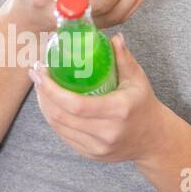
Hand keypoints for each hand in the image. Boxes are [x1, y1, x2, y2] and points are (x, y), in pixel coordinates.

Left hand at [29, 31, 168, 162]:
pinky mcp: (90, 154)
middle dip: (43, 94)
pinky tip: (50, 104)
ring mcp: (97, 147)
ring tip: (41, 87)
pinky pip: (64, 136)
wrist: (153, 140)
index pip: (76, 104)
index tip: (41, 72)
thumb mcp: (137, 79)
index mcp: (117, 111)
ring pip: (58, 127)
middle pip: (61, 116)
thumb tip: (112, 37)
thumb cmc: (143, 104)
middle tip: (37, 75)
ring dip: (44, 106)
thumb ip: (123, 57)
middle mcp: (106, 133)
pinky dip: (53, 118)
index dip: (52, 89)